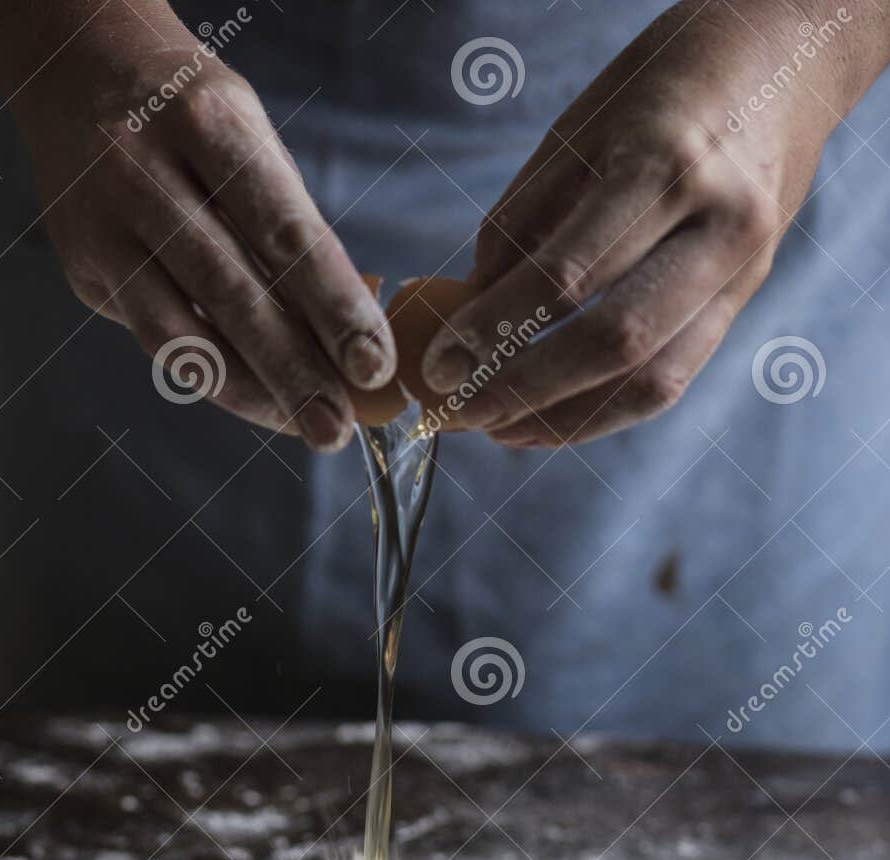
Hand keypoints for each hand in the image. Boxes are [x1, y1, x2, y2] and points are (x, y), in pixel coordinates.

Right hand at [0, 2, 394, 449]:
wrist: (76, 71)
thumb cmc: (191, 117)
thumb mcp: (249, 135)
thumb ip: (289, 225)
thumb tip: (346, 332)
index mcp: (207, 122)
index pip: (282, 229)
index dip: (333, 304)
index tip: (374, 365)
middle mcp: (144, 172)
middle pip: (231, 291)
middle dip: (294, 370)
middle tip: (339, 428)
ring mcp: (104, 226)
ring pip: (182, 335)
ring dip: (252, 392)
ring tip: (307, 426)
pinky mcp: (83, 268)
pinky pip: (158, 339)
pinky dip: (214, 376)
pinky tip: (259, 397)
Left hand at [422, 0, 876, 446]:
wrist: (783, 65)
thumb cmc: (660, 87)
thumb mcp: (577, 130)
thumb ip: (521, 225)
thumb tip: (468, 318)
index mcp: (667, 164)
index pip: (568, 275)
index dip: (494, 330)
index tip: (438, 364)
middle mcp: (719, 225)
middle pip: (617, 340)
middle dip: (525, 389)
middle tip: (459, 412)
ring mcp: (741, 272)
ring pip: (651, 381)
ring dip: (563, 420)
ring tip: (496, 431)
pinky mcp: (741, 303)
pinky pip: (670, 380)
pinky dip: (601, 413)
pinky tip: (544, 421)